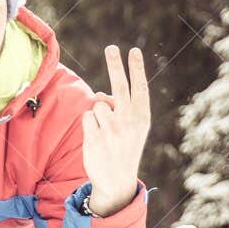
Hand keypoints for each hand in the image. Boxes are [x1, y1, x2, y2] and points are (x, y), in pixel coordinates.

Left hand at [82, 45, 149, 216]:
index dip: (136, 68)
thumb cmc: (124, 147)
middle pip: (119, 87)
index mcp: (142, 118)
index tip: (133, 50)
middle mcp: (129, 122)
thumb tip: (100, 95)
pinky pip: (86, 117)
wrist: (117, 180)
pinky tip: (96, 138)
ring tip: (105, 130)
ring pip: (97, 104)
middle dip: (115, 65)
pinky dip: (89, 123)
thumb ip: (120, 108)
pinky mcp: (95, 138)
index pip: (139, 88)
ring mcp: (112, 131)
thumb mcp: (131, 128)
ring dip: (97, 113)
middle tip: (111, 47)